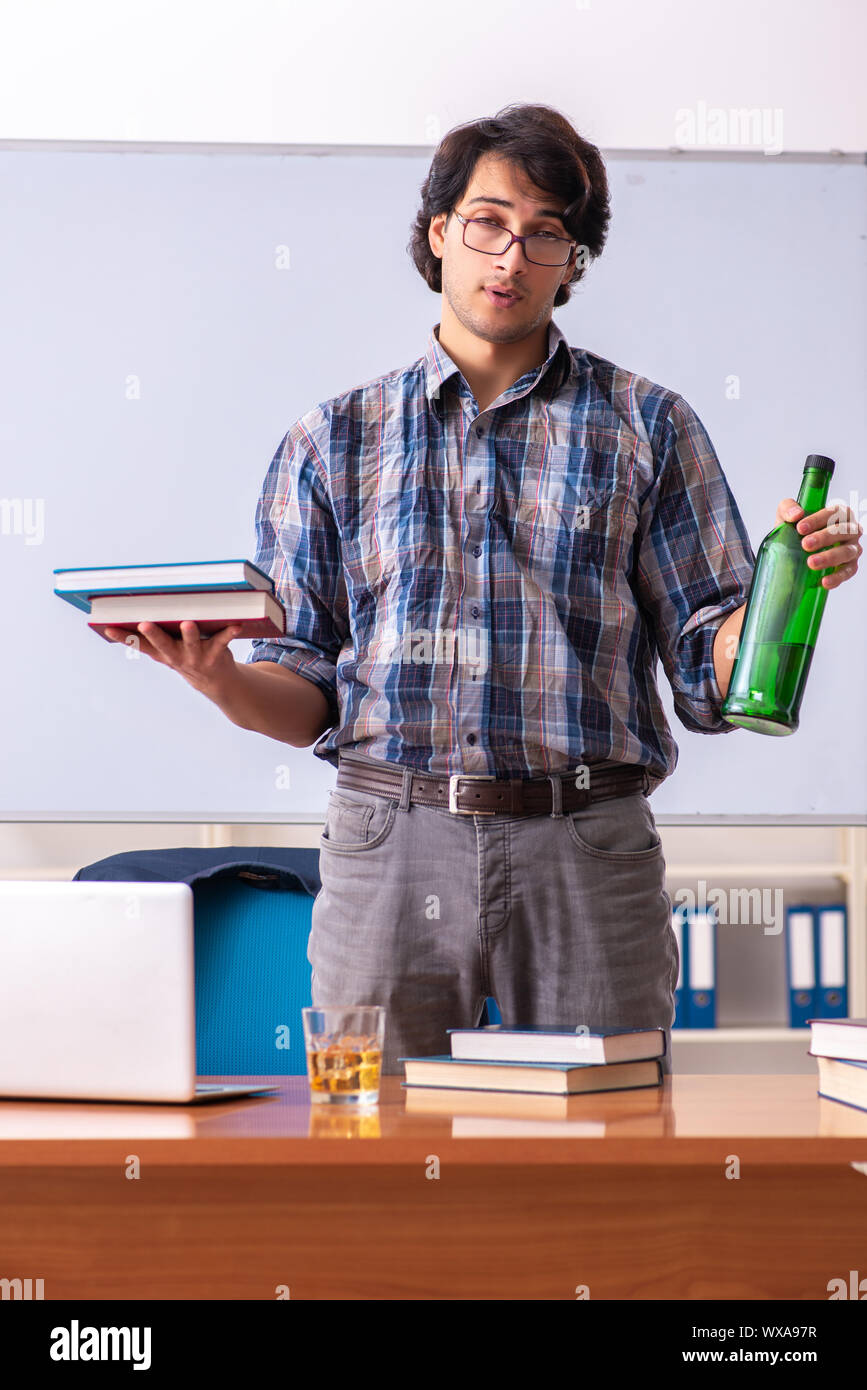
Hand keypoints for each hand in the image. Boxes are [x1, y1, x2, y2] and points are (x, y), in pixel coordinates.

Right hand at [102, 621, 244, 693]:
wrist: (215, 680)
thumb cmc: (186, 654)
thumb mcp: (168, 648)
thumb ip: (154, 634)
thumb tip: (133, 608)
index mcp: (162, 652)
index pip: (139, 644)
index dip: (123, 637)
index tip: (108, 627)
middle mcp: (176, 655)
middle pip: (163, 644)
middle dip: (154, 634)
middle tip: (144, 624)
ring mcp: (196, 656)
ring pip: (191, 643)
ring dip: (189, 634)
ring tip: (188, 623)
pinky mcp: (216, 653)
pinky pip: (222, 640)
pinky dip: (229, 632)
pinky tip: (235, 624)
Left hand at [776, 498, 862, 589]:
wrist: (793, 552)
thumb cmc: (796, 530)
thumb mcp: (786, 515)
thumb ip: (788, 508)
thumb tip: (796, 514)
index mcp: (839, 514)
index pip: (835, 512)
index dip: (818, 519)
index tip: (800, 528)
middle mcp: (850, 530)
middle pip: (844, 531)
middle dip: (824, 538)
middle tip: (805, 545)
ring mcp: (852, 549)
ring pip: (847, 552)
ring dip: (830, 557)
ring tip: (811, 563)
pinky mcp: (850, 566)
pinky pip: (848, 572)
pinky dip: (837, 577)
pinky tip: (824, 581)